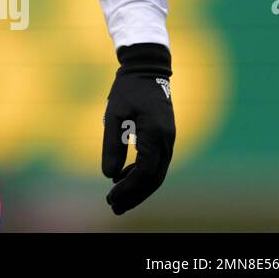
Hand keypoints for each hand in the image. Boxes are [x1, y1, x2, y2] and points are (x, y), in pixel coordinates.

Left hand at [101, 42, 174, 213]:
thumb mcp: (114, 115)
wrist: (146, 69)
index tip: (110, 197)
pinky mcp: (165, 138)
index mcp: (156, 135)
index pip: (144, 172)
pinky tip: (123, 178)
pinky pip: (155, 163)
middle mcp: (167, 141)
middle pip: (153, 179)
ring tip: (117, 199)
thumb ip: (112, 144)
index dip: (128, 189)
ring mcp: (169, 140)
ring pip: (156, 174)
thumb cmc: (127, 89)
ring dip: (138, 188)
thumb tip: (109, 175)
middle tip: (113, 208)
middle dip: (134, 195)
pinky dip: (140, 174)